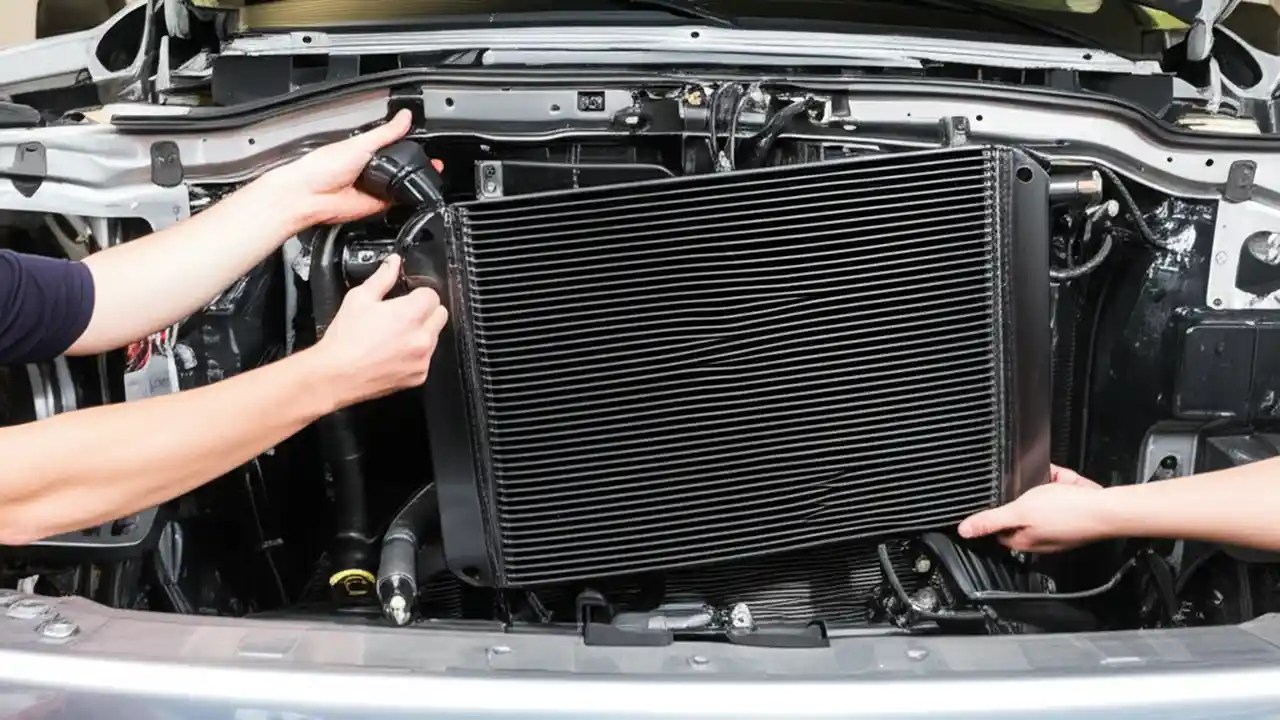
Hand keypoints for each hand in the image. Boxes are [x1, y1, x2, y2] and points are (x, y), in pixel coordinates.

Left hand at [263, 109, 442, 225]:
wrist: (311, 196)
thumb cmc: (322, 167)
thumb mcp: (360, 143)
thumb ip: (385, 133)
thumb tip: (405, 116)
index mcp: (364, 150)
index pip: (392, 144)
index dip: (409, 143)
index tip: (425, 141)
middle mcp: (370, 170)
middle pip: (400, 166)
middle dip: (415, 163)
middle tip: (433, 161)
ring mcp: (374, 188)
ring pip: (401, 184)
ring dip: (412, 180)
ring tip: (428, 172)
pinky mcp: (377, 205)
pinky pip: (397, 201)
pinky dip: (406, 197)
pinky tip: (413, 190)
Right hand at [309, 255, 448, 407]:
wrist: (336, 375)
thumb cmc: (345, 339)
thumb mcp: (359, 298)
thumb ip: (383, 277)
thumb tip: (393, 263)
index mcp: (410, 314)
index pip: (432, 294)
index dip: (417, 293)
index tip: (406, 298)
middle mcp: (421, 337)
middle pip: (440, 314)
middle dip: (425, 311)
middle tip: (402, 315)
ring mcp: (422, 358)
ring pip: (434, 336)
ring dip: (421, 332)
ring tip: (394, 335)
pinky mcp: (419, 375)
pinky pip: (426, 358)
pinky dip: (416, 354)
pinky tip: (394, 352)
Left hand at [957, 464, 1109, 552]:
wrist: (1107, 509)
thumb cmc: (1067, 513)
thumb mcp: (1020, 512)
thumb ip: (991, 520)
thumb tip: (964, 531)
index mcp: (1024, 539)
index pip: (999, 528)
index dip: (996, 511)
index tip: (998, 497)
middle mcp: (1041, 536)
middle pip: (1022, 509)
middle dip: (1025, 492)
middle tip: (1031, 484)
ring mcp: (1059, 525)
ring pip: (1042, 497)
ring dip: (1045, 485)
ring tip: (1051, 481)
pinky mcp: (1075, 513)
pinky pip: (1062, 491)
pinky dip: (1062, 482)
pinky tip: (1066, 480)